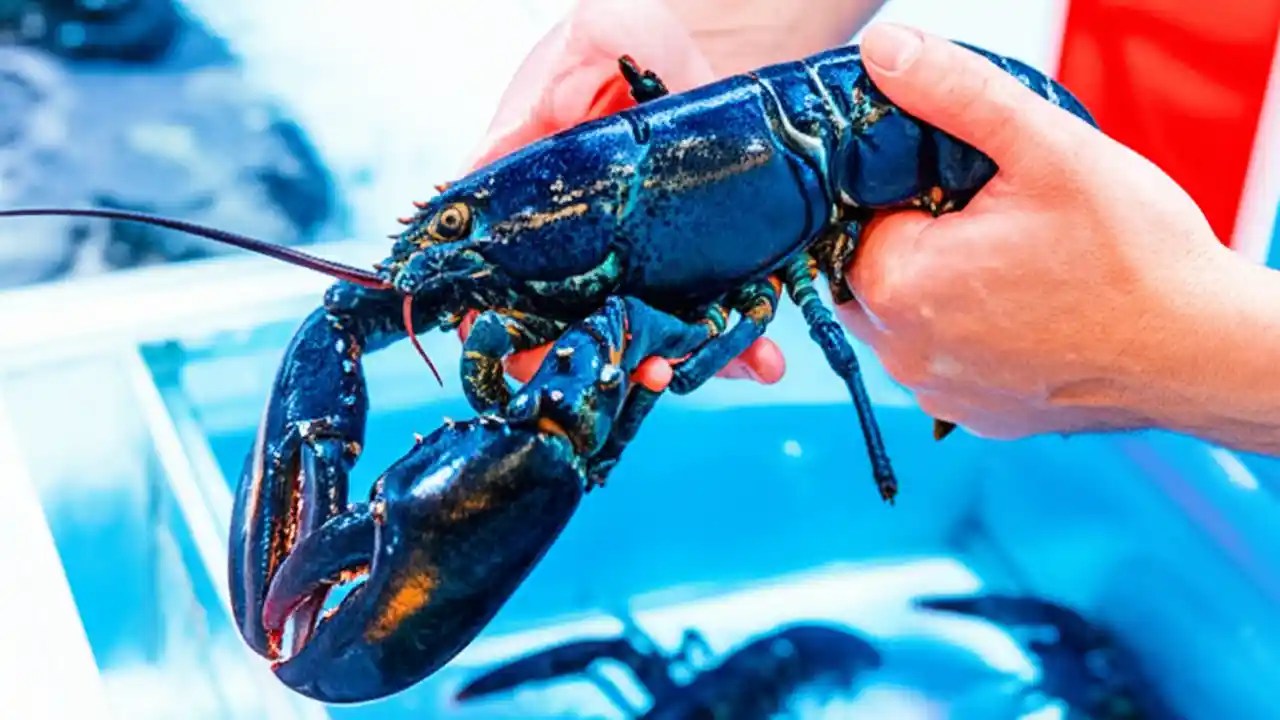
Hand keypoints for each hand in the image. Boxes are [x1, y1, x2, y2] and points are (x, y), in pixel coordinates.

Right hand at [456, 0, 884, 390]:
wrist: (714, 27)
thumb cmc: (622, 39)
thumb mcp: (565, 68)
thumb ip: (520, 125)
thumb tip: (464, 186)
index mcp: (544, 215)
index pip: (512, 292)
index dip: (514, 336)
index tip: (532, 360)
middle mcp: (599, 250)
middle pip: (590, 330)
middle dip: (611, 363)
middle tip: (641, 370)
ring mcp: (660, 259)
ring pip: (660, 334)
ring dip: (681, 363)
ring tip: (704, 370)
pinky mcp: (718, 257)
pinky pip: (726, 312)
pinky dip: (742, 342)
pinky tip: (763, 357)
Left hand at [839, 24, 1238, 440]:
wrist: (1203, 351)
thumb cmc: (1134, 257)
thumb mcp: (1045, 148)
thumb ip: (955, 93)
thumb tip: (885, 52)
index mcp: (896, 285)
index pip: (856, 219)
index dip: (905, 191)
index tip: (962, 186)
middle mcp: (903, 352)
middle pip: (874, 270)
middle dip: (920, 236)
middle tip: (996, 221)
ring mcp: (939, 392)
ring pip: (908, 317)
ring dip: (943, 286)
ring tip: (1017, 265)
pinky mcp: (975, 415)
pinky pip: (947, 359)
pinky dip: (971, 333)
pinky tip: (1026, 310)